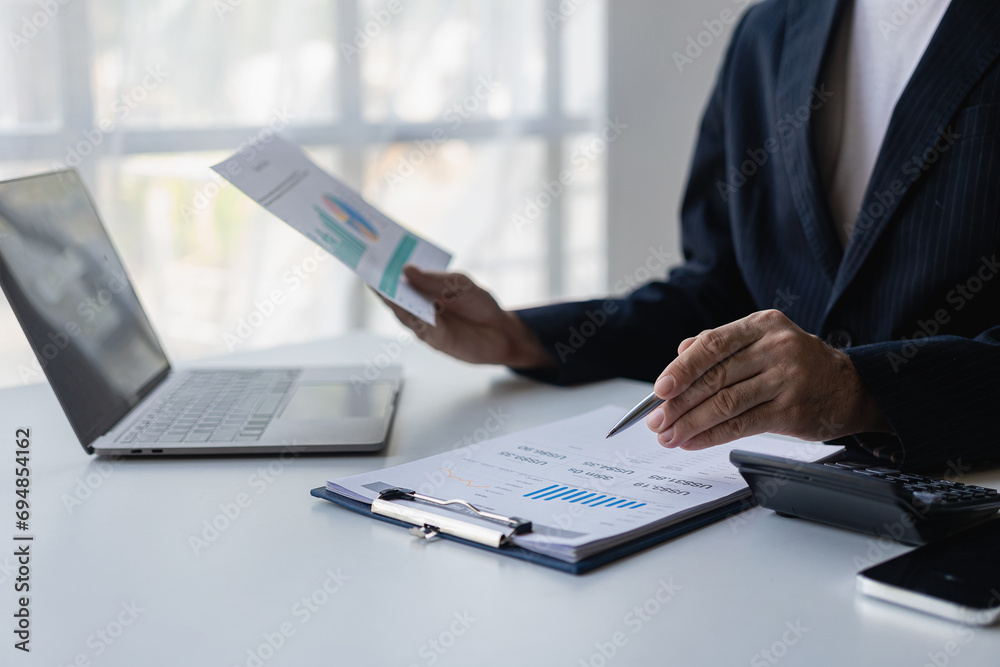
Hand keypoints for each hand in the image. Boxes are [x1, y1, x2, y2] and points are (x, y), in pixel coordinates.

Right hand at [379, 265, 553, 368]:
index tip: (370, 254)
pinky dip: (412, 317)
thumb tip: (406, 269)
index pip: (398, 278)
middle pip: (394, 296)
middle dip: (380, 283)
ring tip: (379, 285)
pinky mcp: (435, 340)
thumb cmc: (479, 304)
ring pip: (402, 312)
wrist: (501, 330)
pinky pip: (420, 327)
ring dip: (391, 300)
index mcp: (423, 290)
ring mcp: (424, 325)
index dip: (383, 268)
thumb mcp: (460, 283)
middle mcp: (419, 308)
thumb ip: (434, 279)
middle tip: (366, 269)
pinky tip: (405, 307)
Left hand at [644, 309, 889, 448]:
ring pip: (725, 403)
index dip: (681, 368)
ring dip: (691, 423)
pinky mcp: (791, 410)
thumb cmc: (797, 364)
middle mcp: (775, 348)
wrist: (851, 388)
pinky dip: (712, 436)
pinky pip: (741, 425)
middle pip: (715, 377)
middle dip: (678, 402)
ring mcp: (786, 379)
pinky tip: (692, 442)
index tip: (659, 389)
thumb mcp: (763, 341)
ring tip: (668, 436)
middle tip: (655, 420)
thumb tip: (679, 353)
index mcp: (762, 325)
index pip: (712, 344)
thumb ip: (721, 344)